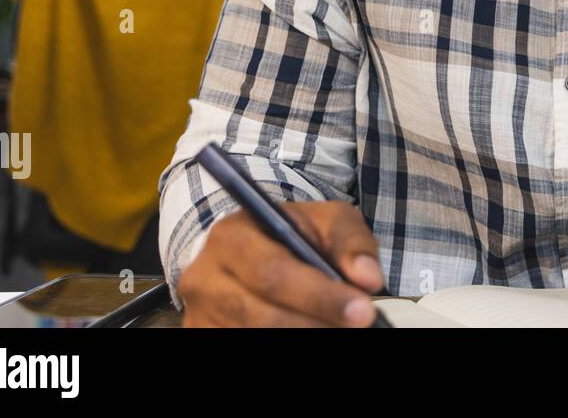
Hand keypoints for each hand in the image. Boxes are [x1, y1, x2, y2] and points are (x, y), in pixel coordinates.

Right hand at [177, 200, 385, 326]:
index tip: (362, 310)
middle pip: (261, 316)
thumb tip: (367, 279)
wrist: (254, 249)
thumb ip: (350, 242)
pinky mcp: (202, 335)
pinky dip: (282, 345)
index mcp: (231, 236)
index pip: (272, 272)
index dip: (319, 296)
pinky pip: (242, 346)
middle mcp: (204, 277)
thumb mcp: (326, 221)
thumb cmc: (295, 234)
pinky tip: (312, 332)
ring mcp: (200, 314)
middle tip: (359, 326)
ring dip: (304, 336)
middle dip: (316, 323)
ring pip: (254, 336)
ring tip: (336, 328)